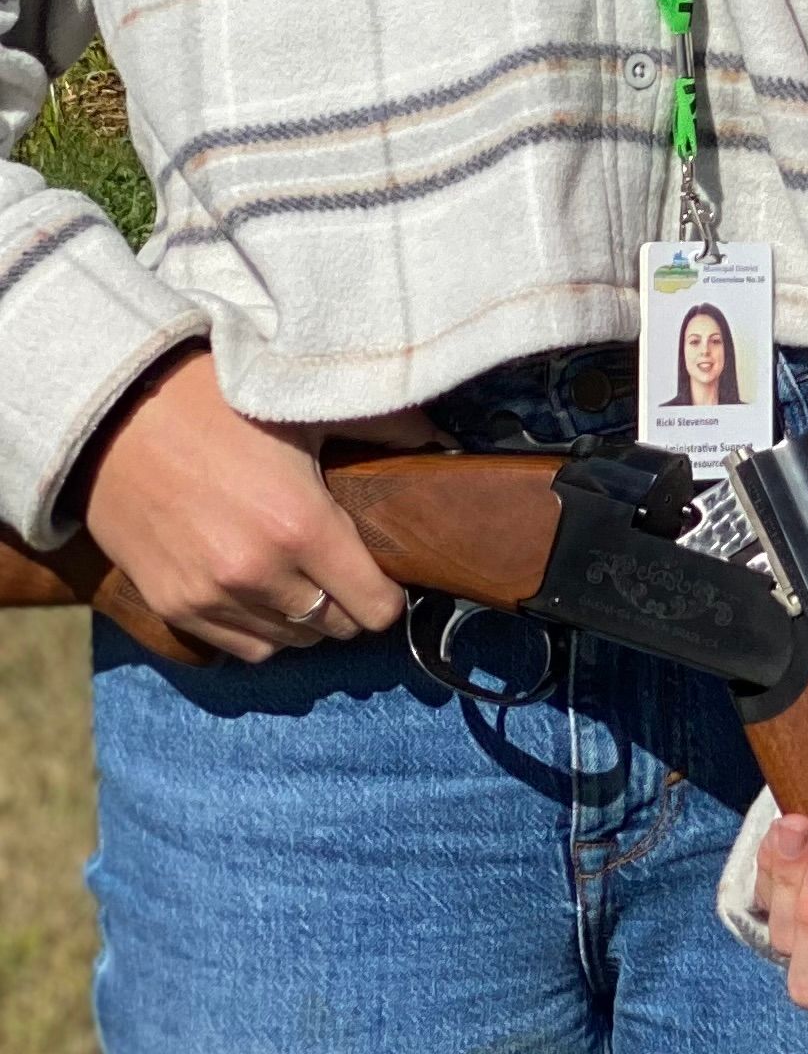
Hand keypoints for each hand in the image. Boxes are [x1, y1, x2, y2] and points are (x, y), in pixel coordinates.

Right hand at [77, 347, 412, 660]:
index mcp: (301, 527)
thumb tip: (445, 447)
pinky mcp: (171, 605)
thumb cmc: (220, 405)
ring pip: (289, 643)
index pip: (375, 607)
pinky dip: (261, 630)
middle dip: (351, 604)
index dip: (390, 594)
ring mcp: (209, 597)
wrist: (116, 417)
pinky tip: (264, 593)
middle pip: (335, 628)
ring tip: (306, 580)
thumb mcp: (311, 408)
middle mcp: (257, 574)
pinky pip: (240, 648)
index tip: (389, 574)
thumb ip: (390, 428)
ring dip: (307, 620)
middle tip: (347, 570)